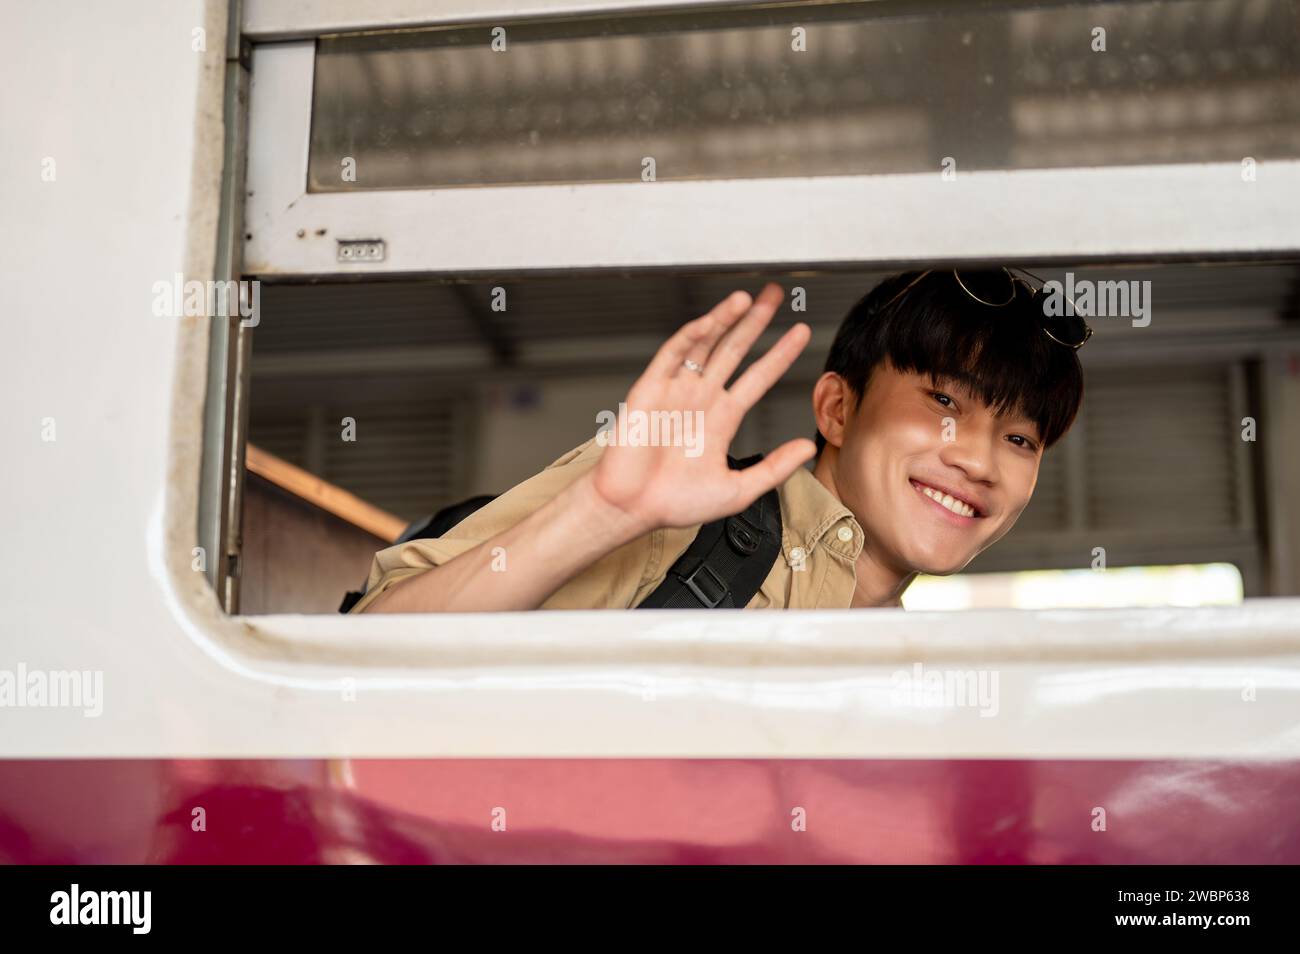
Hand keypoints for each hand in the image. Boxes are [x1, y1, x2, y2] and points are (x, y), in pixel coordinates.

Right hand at [587, 282, 816, 531]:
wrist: (632, 509)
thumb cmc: (674, 503)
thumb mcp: (737, 490)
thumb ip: (773, 468)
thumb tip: (807, 448)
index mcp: (721, 419)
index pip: (757, 378)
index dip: (779, 355)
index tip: (800, 334)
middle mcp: (700, 399)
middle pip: (734, 350)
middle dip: (755, 323)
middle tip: (774, 296)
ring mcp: (676, 391)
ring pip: (706, 345)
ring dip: (724, 320)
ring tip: (746, 299)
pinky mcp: (651, 389)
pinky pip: (673, 355)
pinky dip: (690, 337)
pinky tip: (710, 322)